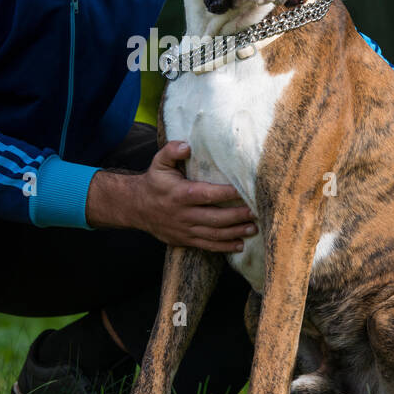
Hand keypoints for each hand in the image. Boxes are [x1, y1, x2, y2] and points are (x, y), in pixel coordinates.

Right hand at [87, 140, 256, 251]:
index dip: (227, 193)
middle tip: (256, 212)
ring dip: (235, 232)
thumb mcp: (159, 162)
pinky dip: (224, 247)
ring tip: (253, 228)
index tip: (245, 191)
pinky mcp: (185, 240)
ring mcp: (185, 230)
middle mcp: (184, 214)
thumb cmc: (154, 182)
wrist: (136, 208)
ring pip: (214, 234)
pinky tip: (239, 244)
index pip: (208, 194)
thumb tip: (187, 146)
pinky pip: (207, 246)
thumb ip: (172, 151)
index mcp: (180, 194)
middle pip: (216, 218)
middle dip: (238, 216)